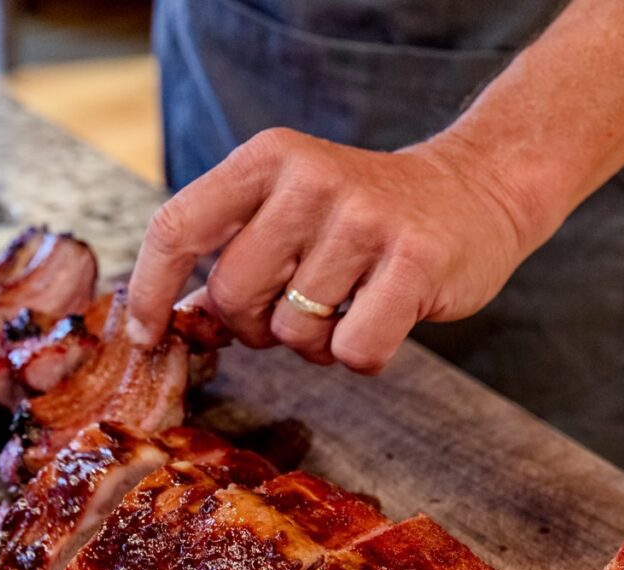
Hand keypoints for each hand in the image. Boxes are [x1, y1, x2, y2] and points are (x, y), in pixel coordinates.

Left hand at [127, 127, 539, 372]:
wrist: (475, 191)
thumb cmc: (368, 217)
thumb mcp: (291, 211)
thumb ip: (235, 253)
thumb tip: (177, 317)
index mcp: (267, 160)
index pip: (179, 227)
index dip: (151, 291)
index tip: (147, 335)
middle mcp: (308, 181)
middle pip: (233, 298)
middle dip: (257, 327)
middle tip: (295, 311)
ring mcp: (362, 220)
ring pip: (294, 334)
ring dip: (317, 343)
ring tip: (350, 305)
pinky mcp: (412, 262)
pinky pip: (353, 351)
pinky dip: (363, 355)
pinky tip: (384, 318)